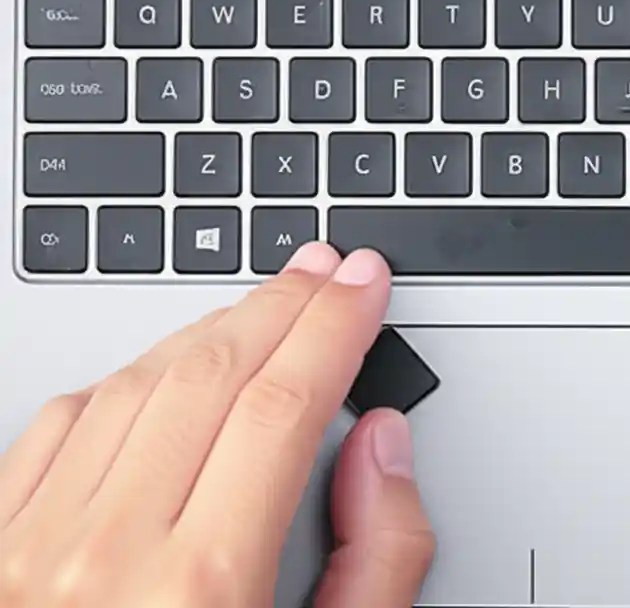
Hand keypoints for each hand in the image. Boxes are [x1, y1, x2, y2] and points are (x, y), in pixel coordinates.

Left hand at [0, 243, 433, 607]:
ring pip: (132, 384)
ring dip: (209, 328)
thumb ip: (377, 562)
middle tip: (327, 267)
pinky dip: (124, 378)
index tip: (364, 283)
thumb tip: (380, 447)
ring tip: (264, 304)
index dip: (335, 325)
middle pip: (210, 373)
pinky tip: (164, 369)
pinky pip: (57, 425)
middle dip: (281, 303)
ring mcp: (27, 549)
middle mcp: (101, 556)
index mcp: (199, 590)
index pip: (285, 402)